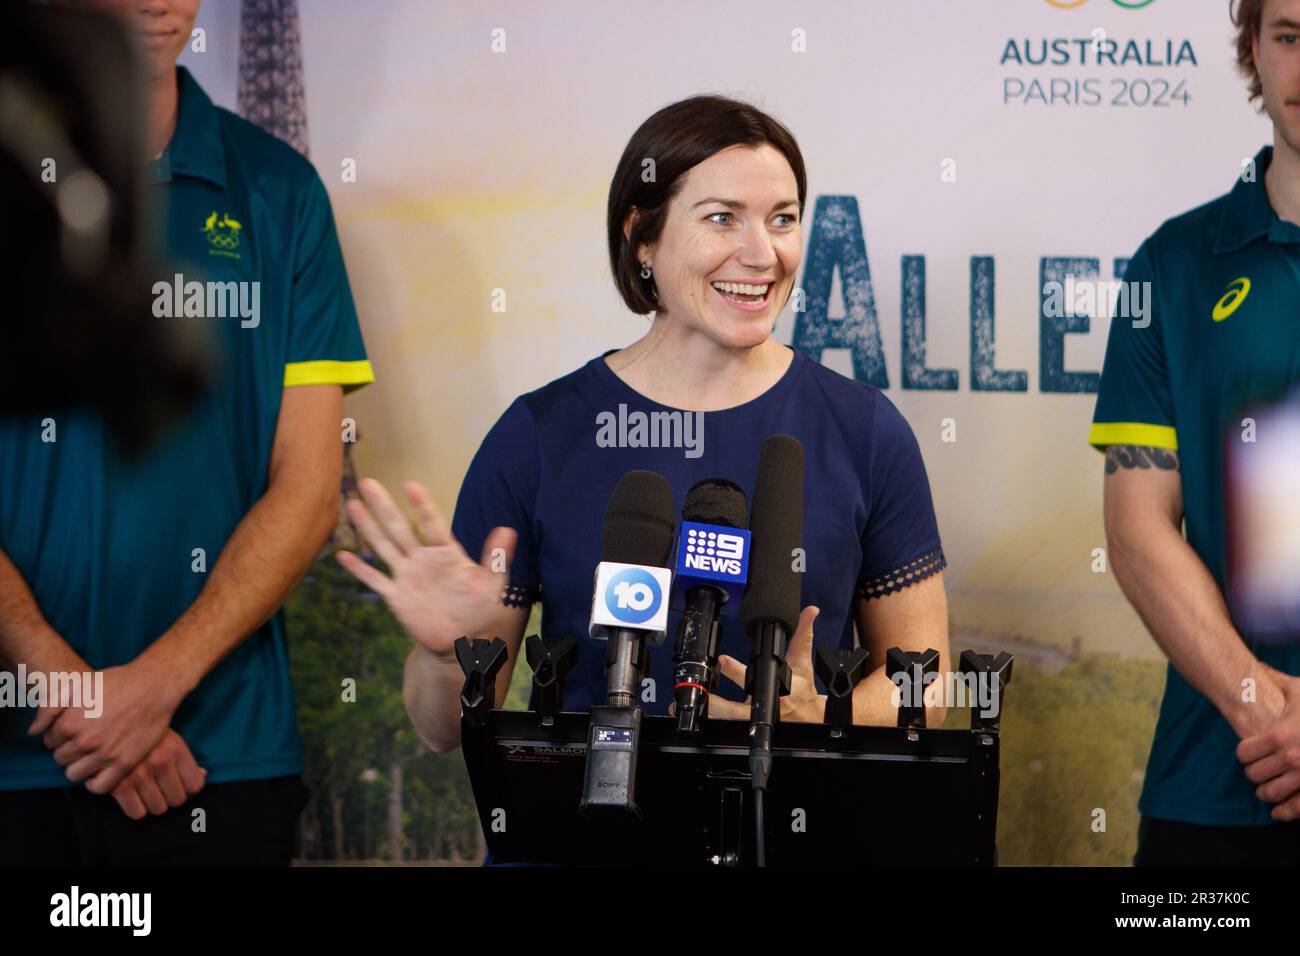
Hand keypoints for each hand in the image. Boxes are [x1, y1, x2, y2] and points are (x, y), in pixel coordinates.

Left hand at [29, 658, 182, 794]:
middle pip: (61, 758)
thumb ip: (50, 706)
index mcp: (70, 723)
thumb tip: (33, 732)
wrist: (154, 686)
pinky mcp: (125, 763)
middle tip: (86, 739)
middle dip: (69, 749)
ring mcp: (105, 754)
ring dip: (79, 765)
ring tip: (92, 753)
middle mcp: (85, 741)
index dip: (60, 735)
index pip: (49, 741)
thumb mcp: (79, 684)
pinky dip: (95, 782)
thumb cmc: (117, 682)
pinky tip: (99, 770)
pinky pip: (99, 787)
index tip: (74, 728)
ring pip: (74, 774)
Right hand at [110, 729, 206, 819]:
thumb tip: (203, 775)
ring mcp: (139, 774)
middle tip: (159, 788)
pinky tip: (130, 794)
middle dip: (169, 796)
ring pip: (158, 808)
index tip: (180, 786)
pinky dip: (134, 808)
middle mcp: (160, 761)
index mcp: (175, 748)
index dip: (189, 789)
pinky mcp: (118, 785)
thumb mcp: (166, 737)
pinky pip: (137, 813)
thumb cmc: (138, 732)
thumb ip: (184, 757)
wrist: (102, 722)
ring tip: (144, 790)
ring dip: (152, 803)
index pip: (195, 785)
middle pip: (177, 799)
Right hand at [336, 478, 516, 654]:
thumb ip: (496, 558)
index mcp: (445, 553)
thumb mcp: (491, 584)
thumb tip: (508, 530)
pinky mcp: (396, 596)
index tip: (411, 485)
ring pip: (383, 547)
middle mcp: (422, 559)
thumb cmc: (476, 608)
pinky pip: (375, 580)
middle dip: (384, 506)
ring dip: (367, 527)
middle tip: (368, 482)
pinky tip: (342, 555)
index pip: (432, 524)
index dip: (422, 506)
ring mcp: (406, 576)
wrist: (458, 639)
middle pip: (399, 528)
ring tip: (352, 504)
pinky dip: (359, 569)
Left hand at [702, 606, 823, 722]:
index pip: (753, 678)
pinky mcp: (746, 723)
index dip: (735, 670)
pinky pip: (728, 721)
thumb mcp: (803, 661)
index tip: (723, 659)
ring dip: (713, 712)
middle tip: (705, 697)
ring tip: (698, 707)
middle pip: (736, 709)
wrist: (808, 717)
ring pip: (729, 718)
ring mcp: (751, 717)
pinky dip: (716, 716)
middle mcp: (760, 706)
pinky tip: (704, 711)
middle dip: (719, 705)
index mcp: (773, 690)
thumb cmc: (803, 689)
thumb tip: (810, 612)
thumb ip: (802, 635)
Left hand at [1237, 663, 1299, 820]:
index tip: (1248, 752)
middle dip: (1254, 772)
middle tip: (1257, 770)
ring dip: (1265, 792)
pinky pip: (1294, 809)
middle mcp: (1290, 758)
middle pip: (1253, 774)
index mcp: (1280, 735)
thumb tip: (1255, 664)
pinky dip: (1283, 812)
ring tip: (1266, 788)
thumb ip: (1275, 680)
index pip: (1243, 753)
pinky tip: (1278, 810)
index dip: (1244, 753)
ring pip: (1269, 793)